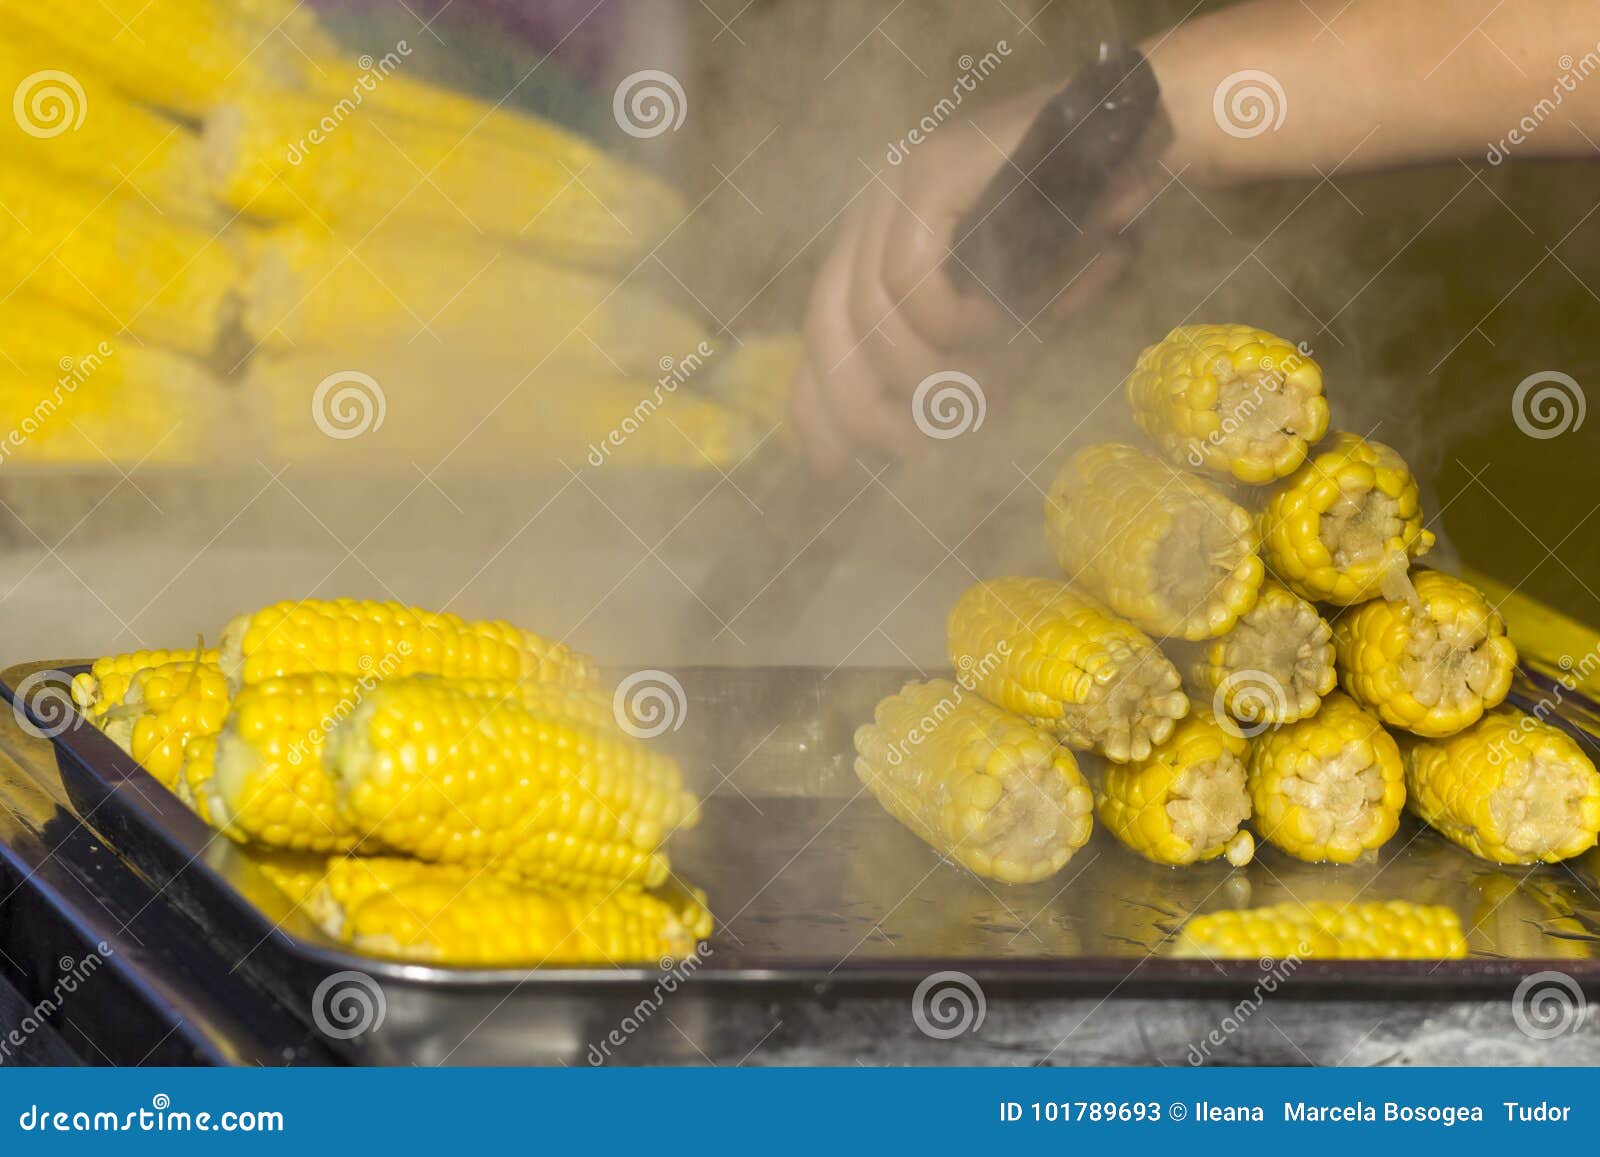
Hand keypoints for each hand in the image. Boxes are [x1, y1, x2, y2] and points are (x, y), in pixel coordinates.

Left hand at [790, 85, 1156, 474]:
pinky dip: (954, 321)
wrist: (1148, 143)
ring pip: (871, 316)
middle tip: (930, 446)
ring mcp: (891, 186)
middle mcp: (864, 215)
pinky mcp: (928, 171)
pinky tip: (998, 323)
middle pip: (827, 336)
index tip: (843, 475)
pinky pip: (911, 277)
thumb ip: (956, 372)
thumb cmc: (1080, 242)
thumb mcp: (1007, 328)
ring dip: (934, 372)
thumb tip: (909, 449)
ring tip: (992, 385)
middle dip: (872, 411)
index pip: (817, 342)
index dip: (820, 416)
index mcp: (870, 250)